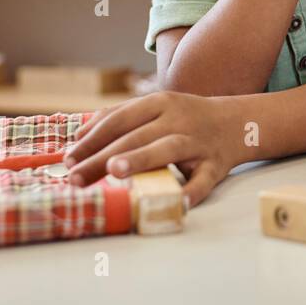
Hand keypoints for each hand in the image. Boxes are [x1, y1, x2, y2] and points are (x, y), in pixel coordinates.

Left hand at [62, 91, 244, 207]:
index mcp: (161, 102)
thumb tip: (79, 136)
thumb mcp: (156, 107)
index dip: (92, 138)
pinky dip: (192, 191)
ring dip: (142, 159)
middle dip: (103, 156)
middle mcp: (179, 119)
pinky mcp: (215, 164)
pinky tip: (178, 202)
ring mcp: (198, 141)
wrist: (237, 123)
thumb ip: (119, 117)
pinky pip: (203, 179)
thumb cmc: (184, 118)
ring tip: (116, 171)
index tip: (68, 158)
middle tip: (76, 176)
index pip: (120, 120)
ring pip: (168, 149)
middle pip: (137, 136)